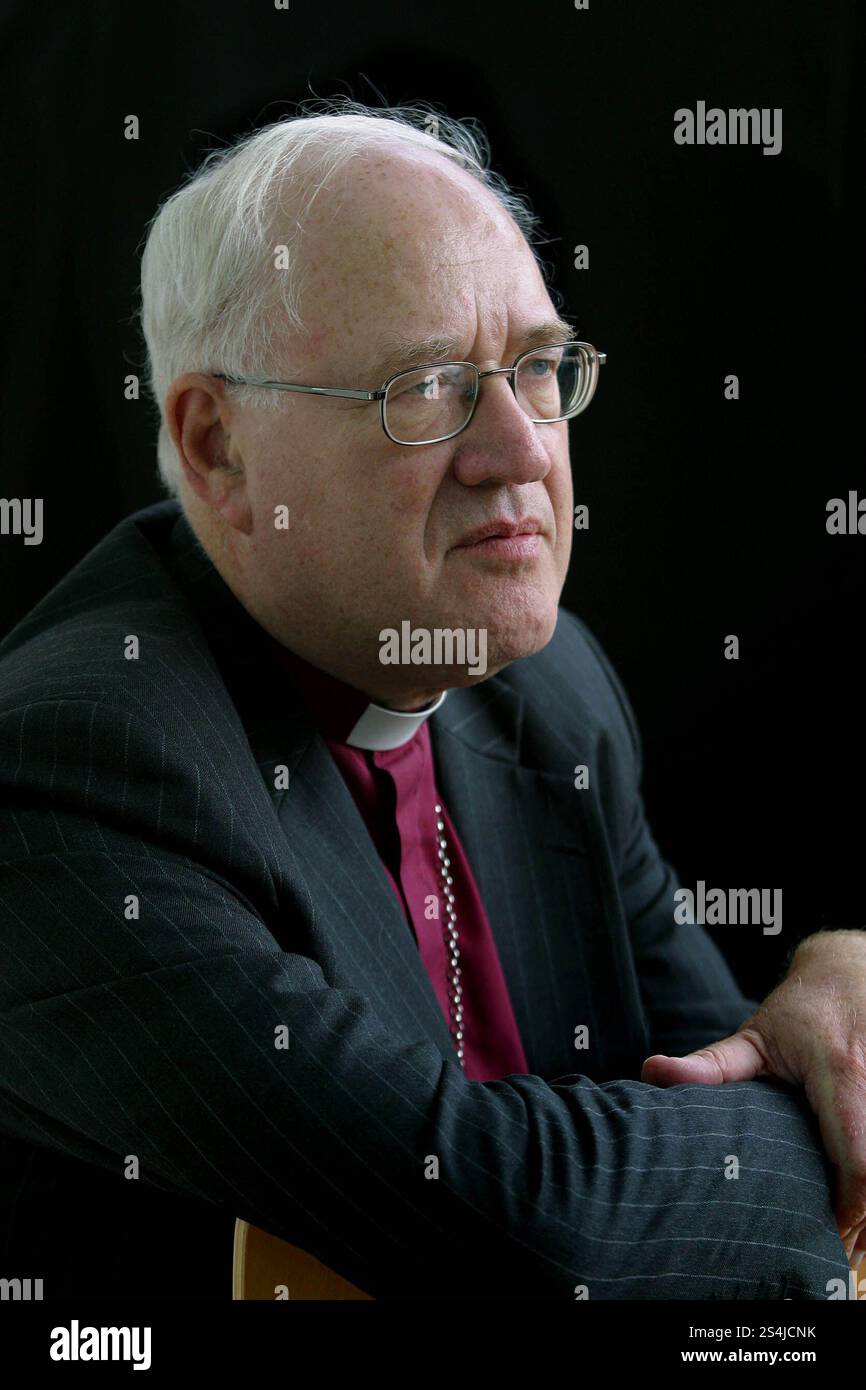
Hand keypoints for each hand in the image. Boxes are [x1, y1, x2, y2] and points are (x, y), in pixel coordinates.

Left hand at [641, 930, 865, 1262]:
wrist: (851, 968)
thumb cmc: (801, 1010)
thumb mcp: (756, 1035)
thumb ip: (711, 1064)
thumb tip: (652, 1072)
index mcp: (841, 1074)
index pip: (857, 1162)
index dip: (848, 1210)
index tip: (829, 1237)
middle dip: (865, 1216)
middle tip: (841, 1245)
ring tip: (853, 1232)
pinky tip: (862, 1197)